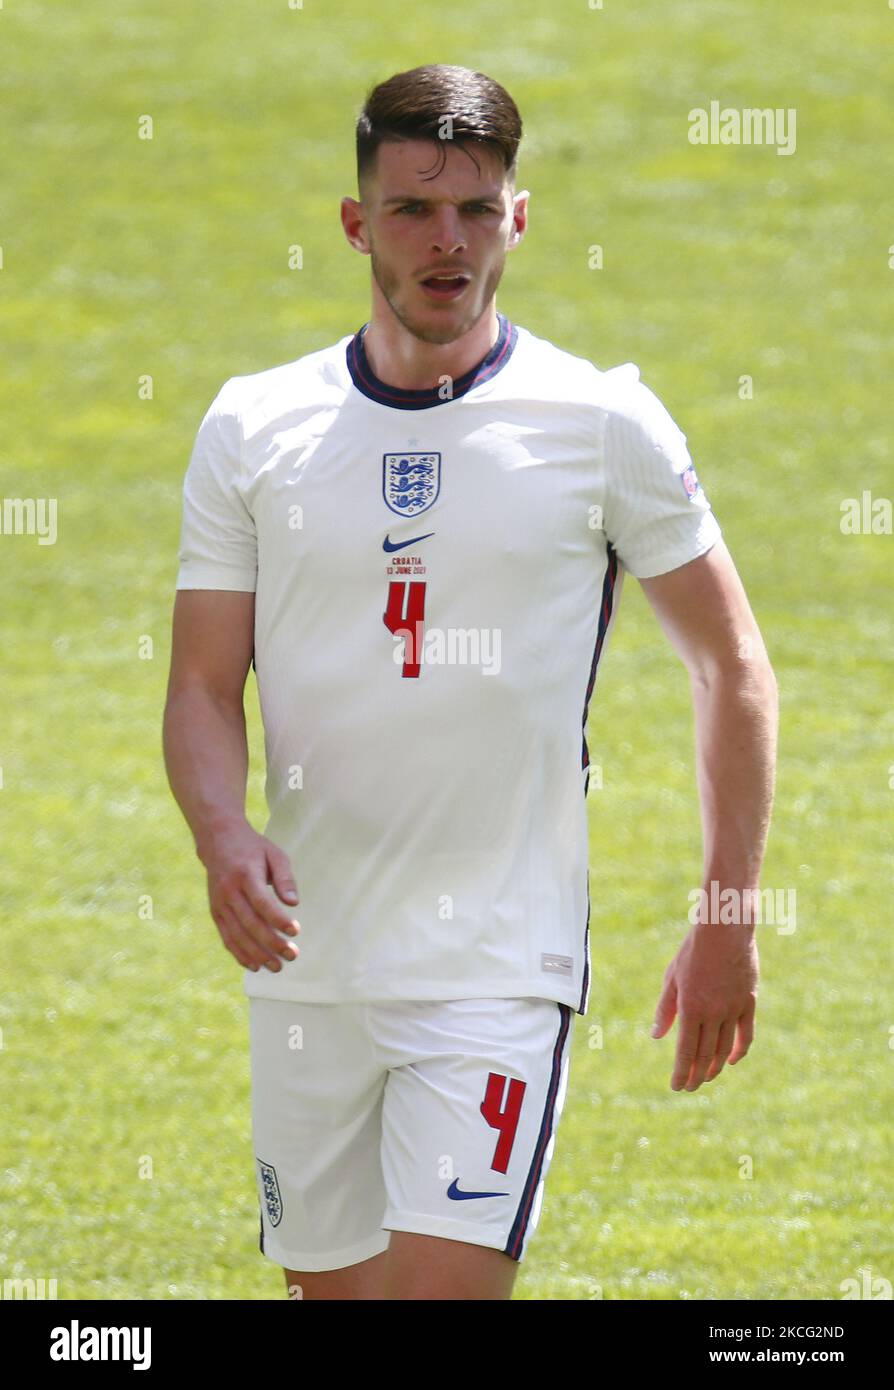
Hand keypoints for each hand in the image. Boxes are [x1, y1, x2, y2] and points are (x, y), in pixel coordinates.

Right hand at [198, 818, 300, 972]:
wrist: (219, 842)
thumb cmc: (254, 848)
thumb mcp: (274, 854)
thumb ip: (285, 877)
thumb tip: (294, 903)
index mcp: (245, 874)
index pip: (262, 902)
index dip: (278, 919)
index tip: (296, 931)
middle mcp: (229, 891)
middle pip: (250, 923)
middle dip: (272, 943)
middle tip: (293, 955)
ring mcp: (219, 904)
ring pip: (238, 935)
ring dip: (258, 955)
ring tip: (278, 967)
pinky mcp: (215, 912)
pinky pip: (227, 938)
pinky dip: (240, 954)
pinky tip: (255, 966)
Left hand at [650, 922, 757, 1089]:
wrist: (725, 930)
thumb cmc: (693, 951)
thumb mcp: (672, 978)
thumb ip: (665, 1010)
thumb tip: (656, 1036)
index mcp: (690, 1007)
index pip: (685, 1051)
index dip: (681, 1072)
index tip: (676, 1086)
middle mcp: (712, 1012)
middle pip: (704, 1054)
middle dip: (695, 1075)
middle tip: (689, 1087)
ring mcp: (733, 1009)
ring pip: (724, 1048)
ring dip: (715, 1067)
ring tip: (706, 1077)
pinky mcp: (749, 1002)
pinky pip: (745, 1034)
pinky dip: (739, 1050)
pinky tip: (731, 1060)